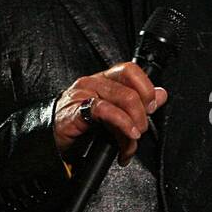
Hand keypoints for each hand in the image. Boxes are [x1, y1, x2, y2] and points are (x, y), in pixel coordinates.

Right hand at [53, 62, 167, 167]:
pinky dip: (122, 125)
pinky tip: (126, 136)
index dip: (146, 88)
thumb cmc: (81, 126)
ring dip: (134, 125)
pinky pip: (105, 111)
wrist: (50, 139)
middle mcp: (94, 82)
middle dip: (143, 115)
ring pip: (123, 100)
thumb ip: (137, 103)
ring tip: (131, 141)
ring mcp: (83, 94)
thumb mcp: (114, 113)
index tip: (151, 108)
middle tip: (139, 132)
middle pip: (131, 90)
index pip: (131, 70)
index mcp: (104, 79)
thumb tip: (161, 95)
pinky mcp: (76, 111)